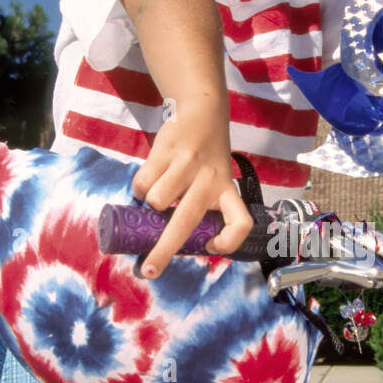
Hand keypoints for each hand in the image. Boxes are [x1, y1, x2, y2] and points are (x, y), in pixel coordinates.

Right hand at [130, 104, 253, 276]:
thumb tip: (169, 242)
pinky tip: (152, 178)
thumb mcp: (216, 180)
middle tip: (149, 271)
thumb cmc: (206, 159)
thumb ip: (202, 206)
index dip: (230, 240)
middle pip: (186, 222)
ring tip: (160, 192)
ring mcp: (188, 164)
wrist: (202, 112)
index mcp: (227, 190)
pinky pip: (143, 183)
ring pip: (157, 201)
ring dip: (151, 204)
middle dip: (164, 251)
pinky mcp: (166, 151)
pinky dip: (140, 188)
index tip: (212, 248)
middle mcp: (210, 179)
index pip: (241, 221)